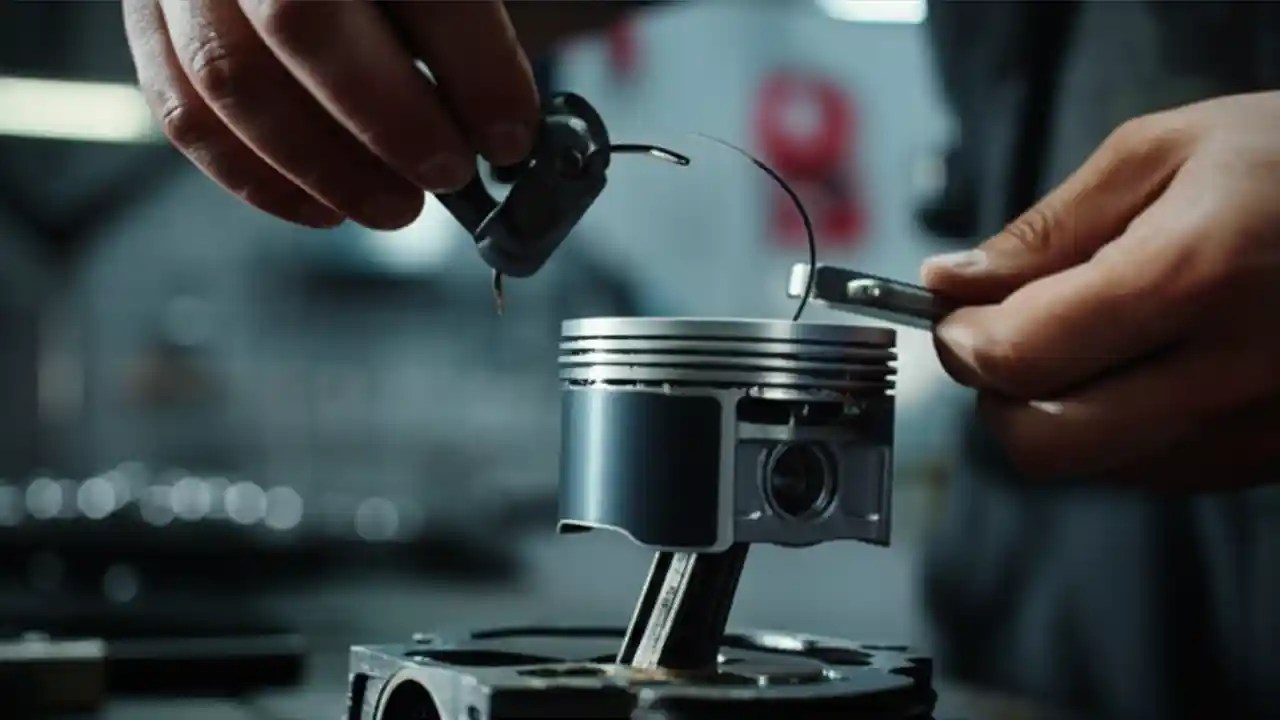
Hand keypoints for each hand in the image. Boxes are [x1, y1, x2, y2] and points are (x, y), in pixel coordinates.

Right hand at [122, 0, 538, 229]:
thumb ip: (464, 25)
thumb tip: (503, 130)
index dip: (476, 68)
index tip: (513, 137)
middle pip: (303, 22)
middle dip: (391, 122)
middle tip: (450, 175)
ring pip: (230, 77)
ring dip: (324, 167)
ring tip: (397, 206)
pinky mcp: (146, 14)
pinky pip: (182, 110)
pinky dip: (257, 178)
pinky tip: (325, 209)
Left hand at [921, 92, 1279, 489]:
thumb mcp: (1162, 153)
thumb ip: (1046, 228)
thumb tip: (948, 283)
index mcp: (1191, 275)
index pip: (1020, 357)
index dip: (962, 342)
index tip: (957, 315)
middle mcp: (1229, 371)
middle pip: (1043, 442)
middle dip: (996, 395)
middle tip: (1004, 340)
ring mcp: (1259, 427)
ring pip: (1093, 467)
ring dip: (1053, 415)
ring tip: (1084, 343)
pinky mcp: (1272, 456)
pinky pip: (1153, 471)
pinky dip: (1115, 430)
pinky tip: (1140, 368)